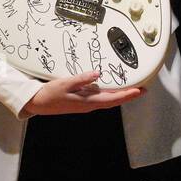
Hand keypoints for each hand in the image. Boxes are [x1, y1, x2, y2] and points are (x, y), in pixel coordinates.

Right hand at [22, 71, 143, 115]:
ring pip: (108, 101)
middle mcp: (89, 105)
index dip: (127, 95)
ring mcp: (86, 105)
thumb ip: (81, 79)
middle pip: (113, 101)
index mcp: (87, 102)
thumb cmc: (50, 94)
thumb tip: (97, 74)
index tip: (139, 91)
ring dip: (120, 96)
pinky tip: (113, 90)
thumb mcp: (65, 83)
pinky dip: (110, 95)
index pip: (112, 99)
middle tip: (142, 90)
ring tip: (132, 89)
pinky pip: (101, 99)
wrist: (38, 104)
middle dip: (128, 96)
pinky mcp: (82, 103)